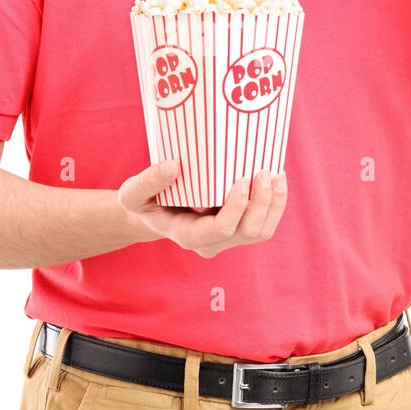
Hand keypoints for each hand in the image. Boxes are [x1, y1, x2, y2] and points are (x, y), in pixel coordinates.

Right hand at [118, 160, 287, 259]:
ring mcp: (226, 239)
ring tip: (277, 174)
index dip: (236, 208)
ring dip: (274, 205)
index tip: (241, 179)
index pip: (219, 230)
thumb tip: (173, 166)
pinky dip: (275, 204)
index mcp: (187, 236)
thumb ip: (148, 181)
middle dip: (261, 204)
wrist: (154, 213)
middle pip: (247, 232)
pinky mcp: (237, 230)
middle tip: (264, 172)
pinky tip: (277, 180)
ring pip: (260, 231)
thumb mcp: (133, 193)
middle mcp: (210, 243)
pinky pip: (263, 224)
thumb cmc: (143, 201)